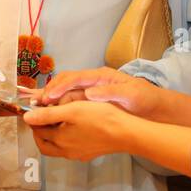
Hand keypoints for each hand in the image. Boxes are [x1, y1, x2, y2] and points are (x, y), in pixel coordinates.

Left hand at [23, 100, 131, 160]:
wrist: (126, 133)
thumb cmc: (100, 118)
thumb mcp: (71, 110)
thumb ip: (47, 114)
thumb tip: (26, 118)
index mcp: (59, 140)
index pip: (37, 131)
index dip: (33, 120)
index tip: (35, 109)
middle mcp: (66, 151)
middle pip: (44, 145)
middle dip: (39, 132)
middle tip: (41, 118)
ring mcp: (78, 155)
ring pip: (57, 148)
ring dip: (52, 136)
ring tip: (57, 121)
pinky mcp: (88, 154)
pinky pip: (70, 149)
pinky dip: (64, 140)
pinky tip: (72, 129)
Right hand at [41, 66, 160, 117]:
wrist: (154, 108)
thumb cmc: (144, 99)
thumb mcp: (131, 95)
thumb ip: (111, 93)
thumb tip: (89, 94)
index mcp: (101, 76)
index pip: (75, 78)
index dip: (59, 86)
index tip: (48, 97)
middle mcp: (92, 81)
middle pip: (65, 81)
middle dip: (49, 90)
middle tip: (36, 103)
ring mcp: (90, 90)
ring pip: (64, 91)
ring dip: (50, 98)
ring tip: (36, 107)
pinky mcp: (90, 101)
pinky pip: (70, 101)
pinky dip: (58, 106)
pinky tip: (49, 113)